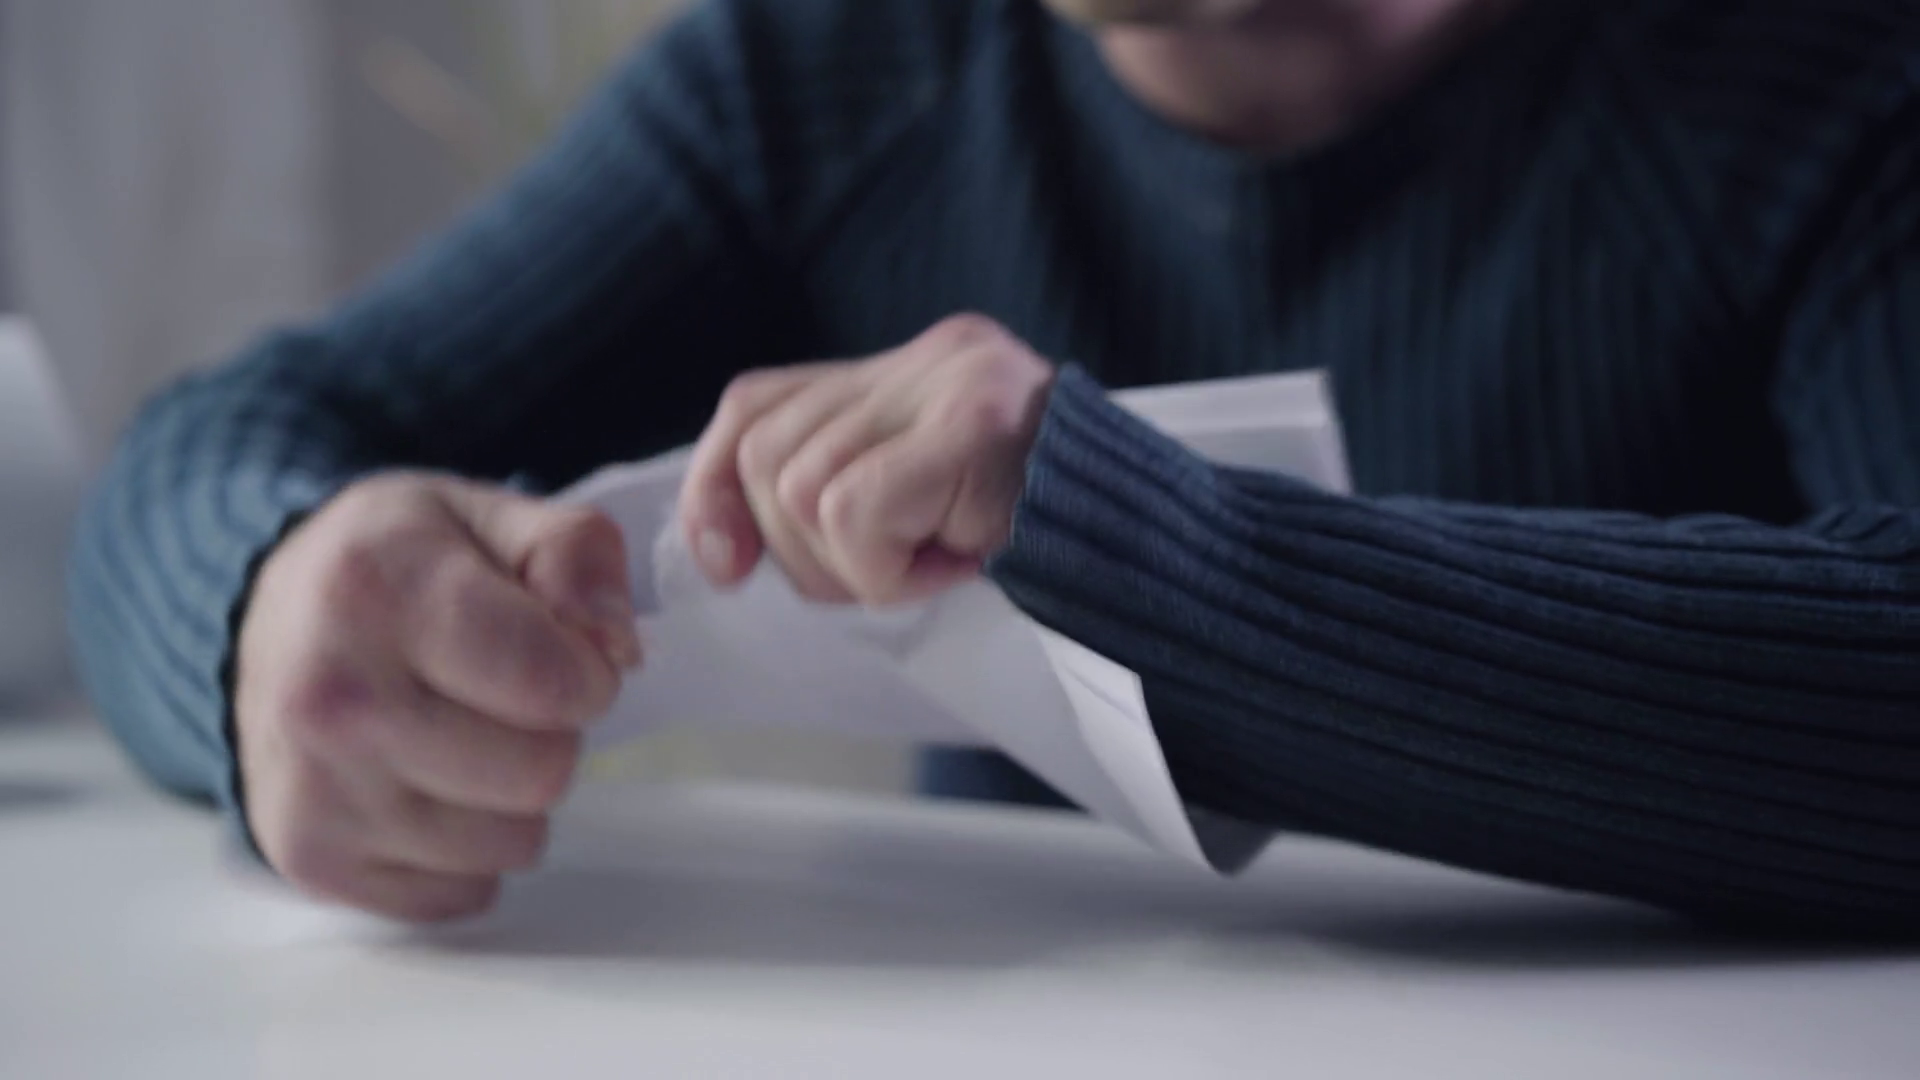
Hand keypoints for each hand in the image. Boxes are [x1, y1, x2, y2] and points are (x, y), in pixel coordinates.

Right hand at [233, 472, 640, 920]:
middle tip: (502, 695)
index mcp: (379, 591)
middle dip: (551, 734)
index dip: (589, 673)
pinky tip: (426, 784)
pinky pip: (461, 893)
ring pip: (511, 844)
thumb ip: (575, 554)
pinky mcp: (312, 861)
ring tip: (460, 735)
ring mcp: (315, 792)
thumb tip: (615, 646)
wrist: (266, 622)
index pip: (551, 682)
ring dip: (512, 798)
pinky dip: (466, 851)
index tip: (562, 652)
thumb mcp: (486, 515)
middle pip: (541, 773)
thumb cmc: (392, 568)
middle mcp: (331, 701)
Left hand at [679, 314, 1054, 605]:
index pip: (757, 404)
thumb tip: (722, 547)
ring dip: (859, 568)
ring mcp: (952, 383)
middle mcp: (929, 356)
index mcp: (912, 367)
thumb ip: (841, 495)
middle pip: (765, 454)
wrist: (1166, 558)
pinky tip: (952, 566)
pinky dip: (885, 570)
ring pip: (800, 492)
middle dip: (799, 550)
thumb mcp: (926, 510)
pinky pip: (853, 512)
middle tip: (891, 572)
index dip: (716, 485)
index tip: (725, 561)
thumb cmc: (1044, 549)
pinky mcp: (970, 425)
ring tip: (938, 563)